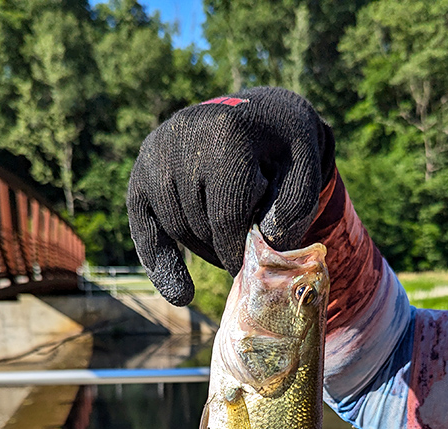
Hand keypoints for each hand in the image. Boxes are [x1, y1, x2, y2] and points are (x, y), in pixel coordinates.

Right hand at [126, 86, 334, 304]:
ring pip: (175, 229)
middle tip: (247, 254)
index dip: (239, 253)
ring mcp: (156, 153)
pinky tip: (181, 294)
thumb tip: (261, 250)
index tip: (252, 273)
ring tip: (228, 246)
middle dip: (224, 250)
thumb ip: (292, 210)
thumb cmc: (286, 150)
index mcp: (227, 133)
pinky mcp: (142, 172)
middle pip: (199, 225)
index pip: (226, 216)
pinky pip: (143, 227)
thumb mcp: (306, 170)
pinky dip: (160, 262)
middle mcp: (182, 137)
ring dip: (204, 250)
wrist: (259, 116)